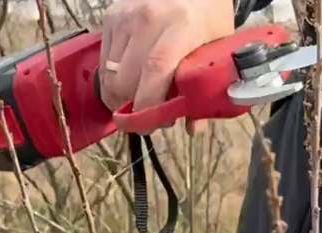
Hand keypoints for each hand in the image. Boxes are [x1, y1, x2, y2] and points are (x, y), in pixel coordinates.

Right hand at [99, 0, 234, 132]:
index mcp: (182, 25)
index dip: (147, 104)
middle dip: (131, 106)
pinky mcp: (111, 17)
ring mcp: (126, 16)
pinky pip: (104, 61)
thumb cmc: (207, 16)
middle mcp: (149, 18)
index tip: (148, 125)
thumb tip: (191, 127)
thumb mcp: (216, 47)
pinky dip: (113, 79)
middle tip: (145, 117)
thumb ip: (205, 87)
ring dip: (119, 95)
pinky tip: (129, 81)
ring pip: (110, 72)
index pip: (155, 70)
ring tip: (136, 100)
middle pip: (126, 76)